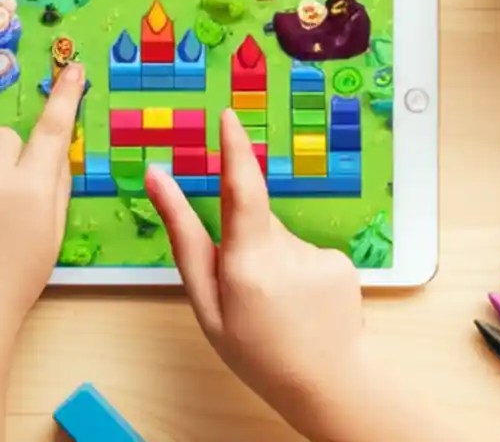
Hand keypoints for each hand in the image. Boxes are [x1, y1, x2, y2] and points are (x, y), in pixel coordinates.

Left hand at [0, 63, 84, 346]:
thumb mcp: (51, 234)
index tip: (72, 70)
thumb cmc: (14, 280)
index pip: (52, 130)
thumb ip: (55, 185)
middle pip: (3, 137)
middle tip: (4, 194)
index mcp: (29, 190)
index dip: (65, 97)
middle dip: (7, 158)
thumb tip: (54, 148)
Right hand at [146, 109, 398, 441]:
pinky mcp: (340, 261)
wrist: (325, 383)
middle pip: (253, 223)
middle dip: (243, 246)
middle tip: (247, 299)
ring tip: (279, 309)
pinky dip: (298, 272)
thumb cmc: (256, 351)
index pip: (241, 189)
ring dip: (272, 264)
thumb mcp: (206, 304)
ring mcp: (318, 255)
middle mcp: (286, 252)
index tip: (228, 116)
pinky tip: (303, 305)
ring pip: (280, 240)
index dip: (234, 148)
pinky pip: (305, 252)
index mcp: (247, 263)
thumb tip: (158, 179)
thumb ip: (184, 239)